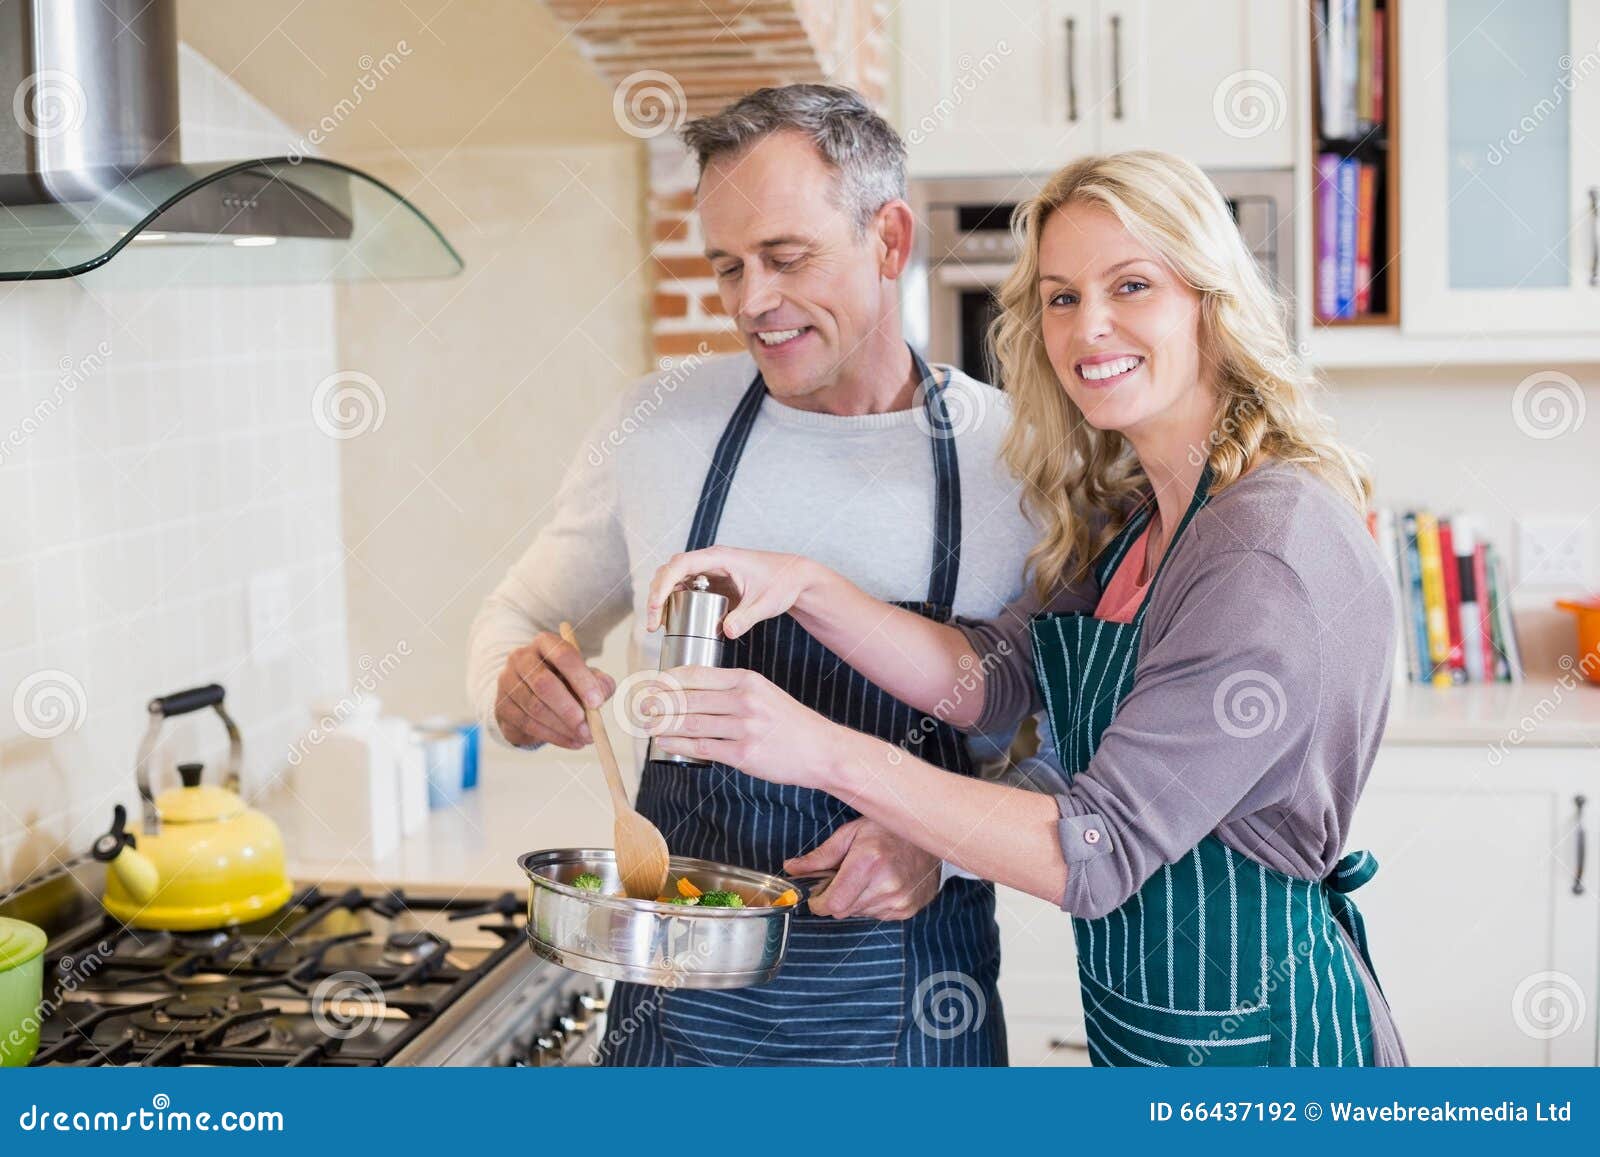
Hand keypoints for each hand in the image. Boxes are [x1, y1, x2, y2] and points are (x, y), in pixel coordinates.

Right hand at [494, 631, 616, 749]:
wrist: (532, 695)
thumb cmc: (565, 682)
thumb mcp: (586, 677)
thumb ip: (599, 683)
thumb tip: (600, 695)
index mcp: (545, 643)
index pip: (563, 655)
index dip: (581, 679)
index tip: (597, 702)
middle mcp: (521, 658)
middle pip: (544, 683)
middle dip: (569, 709)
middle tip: (589, 728)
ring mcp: (507, 682)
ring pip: (535, 708)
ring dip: (563, 727)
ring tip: (584, 738)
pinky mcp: (502, 706)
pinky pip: (528, 724)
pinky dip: (554, 736)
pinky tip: (572, 741)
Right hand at [645, 547, 827, 638]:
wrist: (794, 578)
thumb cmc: (782, 582)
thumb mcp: (766, 603)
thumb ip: (746, 617)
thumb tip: (726, 632)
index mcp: (720, 558)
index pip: (680, 565)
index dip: (663, 585)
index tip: (655, 608)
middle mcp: (709, 561)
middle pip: (670, 571)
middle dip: (656, 595)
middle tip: (653, 624)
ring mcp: (708, 571)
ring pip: (673, 579)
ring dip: (661, 598)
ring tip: (657, 625)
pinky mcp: (710, 582)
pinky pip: (683, 587)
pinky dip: (672, 601)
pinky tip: (670, 620)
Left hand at [648, 666, 843, 787]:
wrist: (822, 750)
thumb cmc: (791, 724)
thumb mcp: (765, 694)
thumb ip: (733, 691)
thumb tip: (694, 694)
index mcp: (747, 680)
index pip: (697, 674)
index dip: (668, 680)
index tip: (651, 684)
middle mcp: (744, 700)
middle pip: (689, 699)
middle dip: (659, 703)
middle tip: (641, 706)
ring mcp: (744, 727)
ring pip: (691, 723)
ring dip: (663, 724)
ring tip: (647, 725)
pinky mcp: (744, 754)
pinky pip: (702, 747)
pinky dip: (678, 744)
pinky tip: (664, 742)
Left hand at [785, 818, 941, 920]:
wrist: (927, 833)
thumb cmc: (887, 829)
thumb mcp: (849, 834)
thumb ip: (819, 857)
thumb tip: (792, 869)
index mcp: (868, 863)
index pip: (832, 904)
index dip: (818, 902)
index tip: (816, 895)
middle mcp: (886, 884)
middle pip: (843, 911)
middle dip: (836, 898)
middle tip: (843, 878)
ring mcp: (900, 899)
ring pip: (860, 913)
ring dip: (856, 900)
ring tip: (866, 877)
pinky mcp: (908, 908)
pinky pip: (878, 915)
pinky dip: (873, 903)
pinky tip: (880, 883)